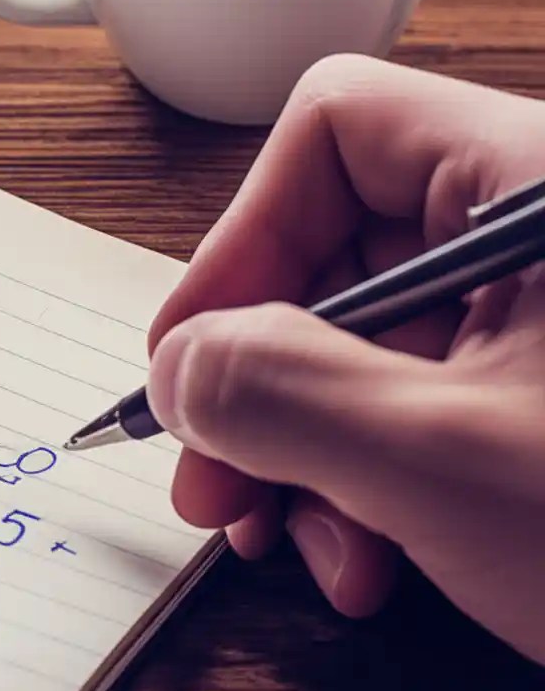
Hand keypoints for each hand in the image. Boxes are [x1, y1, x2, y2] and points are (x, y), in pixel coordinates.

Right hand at [144, 54, 544, 663]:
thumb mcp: (444, 463)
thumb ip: (277, 391)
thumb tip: (182, 368)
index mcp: (537, 189)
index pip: (335, 133)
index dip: (239, 243)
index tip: (192, 361)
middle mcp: (539, 235)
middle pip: (333, 254)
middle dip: (258, 383)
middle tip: (211, 482)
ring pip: (363, 346)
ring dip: (302, 454)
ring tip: (295, 544)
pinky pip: (415, 404)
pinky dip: (365, 482)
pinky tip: (369, 557)